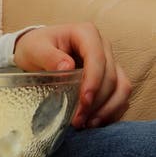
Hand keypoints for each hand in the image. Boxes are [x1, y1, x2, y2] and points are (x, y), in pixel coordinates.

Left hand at [13, 23, 131, 128]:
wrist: (37, 51)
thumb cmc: (36, 47)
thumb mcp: (35, 49)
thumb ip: (49, 56)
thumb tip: (68, 67)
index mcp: (86, 33)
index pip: (97, 58)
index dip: (94, 81)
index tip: (84, 101)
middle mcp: (103, 46)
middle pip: (111, 76)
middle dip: (97, 101)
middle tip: (79, 120)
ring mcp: (110, 62)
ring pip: (122, 87)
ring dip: (108, 109)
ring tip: (88, 123)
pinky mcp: (112, 78)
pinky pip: (121, 97)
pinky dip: (112, 111)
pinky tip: (94, 121)